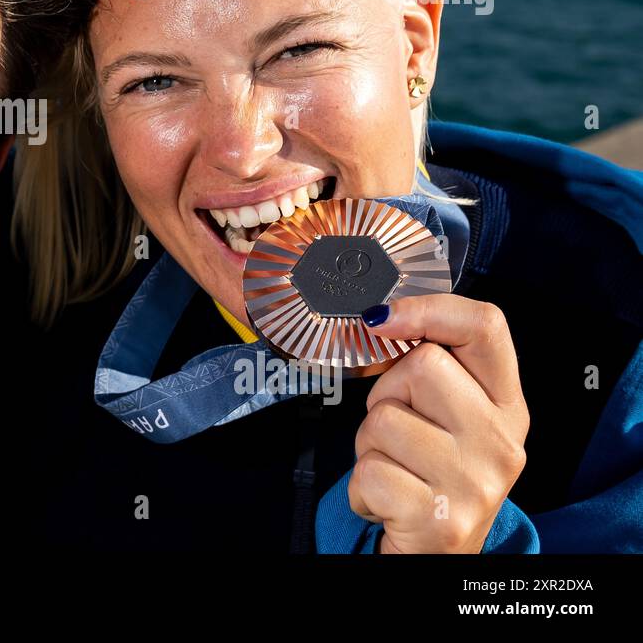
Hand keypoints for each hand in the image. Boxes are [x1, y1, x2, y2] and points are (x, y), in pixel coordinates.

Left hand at [349, 294, 529, 553]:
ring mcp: (476, 481)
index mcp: (506, 406)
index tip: (383, 320)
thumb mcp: (444, 419)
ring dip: (368, 445)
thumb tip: (379, 321)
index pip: (486, 328)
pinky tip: (387, 504)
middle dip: (386, 395)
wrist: (435, 559)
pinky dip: (361, 489)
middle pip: (422, 366)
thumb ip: (425, 371)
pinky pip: (369, 471)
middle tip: (397, 433)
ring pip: (383, 419)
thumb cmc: (428, 477)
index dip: (430, 309)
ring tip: (395, 471)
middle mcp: (502, 442)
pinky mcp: (442, 519)